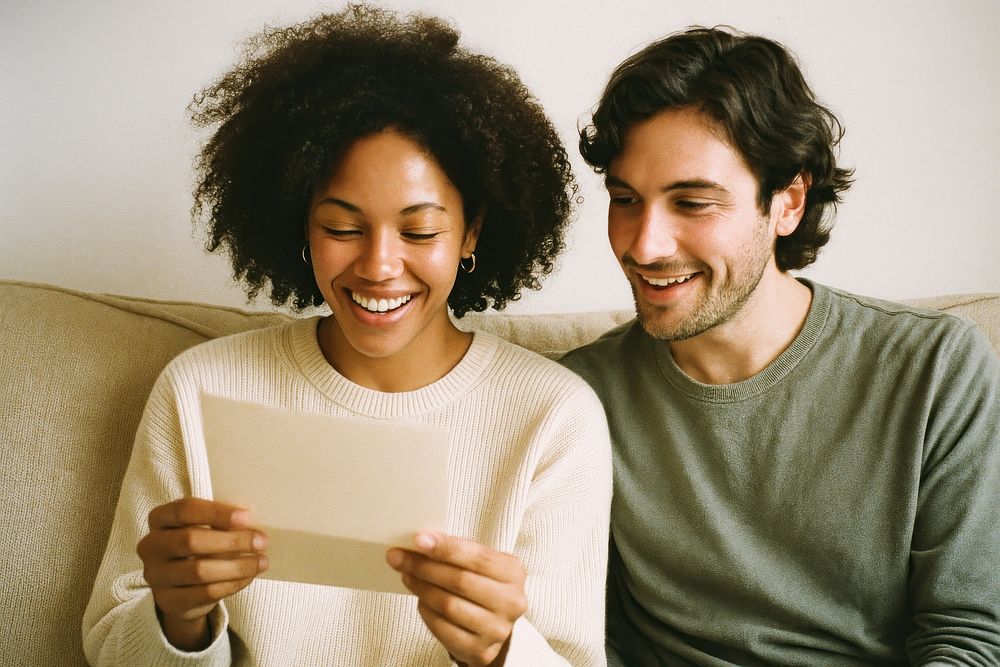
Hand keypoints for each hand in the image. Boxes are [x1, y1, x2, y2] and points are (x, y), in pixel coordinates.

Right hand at [137, 498, 267, 649]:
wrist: (180, 588)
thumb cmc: (198, 547)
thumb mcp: (203, 528)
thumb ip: (220, 522)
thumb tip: (253, 524)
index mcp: (159, 519)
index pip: (185, 510)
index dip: (217, 512)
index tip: (247, 517)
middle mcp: (150, 546)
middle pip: (191, 540)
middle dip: (232, 541)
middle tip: (261, 541)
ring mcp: (156, 575)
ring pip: (199, 570)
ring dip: (237, 565)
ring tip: (262, 561)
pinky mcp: (168, 600)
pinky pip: (205, 592)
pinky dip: (232, 583)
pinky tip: (249, 576)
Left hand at [386, 532, 526, 666]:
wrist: (493, 624)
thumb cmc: (483, 585)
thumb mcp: (481, 563)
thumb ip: (458, 551)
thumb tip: (423, 540)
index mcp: (513, 573)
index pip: (478, 557)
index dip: (447, 548)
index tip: (419, 540)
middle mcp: (511, 602)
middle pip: (460, 581)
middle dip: (425, 566)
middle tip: (400, 557)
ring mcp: (497, 629)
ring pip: (448, 605)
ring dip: (421, 587)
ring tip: (407, 575)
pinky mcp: (480, 650)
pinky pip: (443, 629)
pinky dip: (426, 611)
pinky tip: (419, 598)